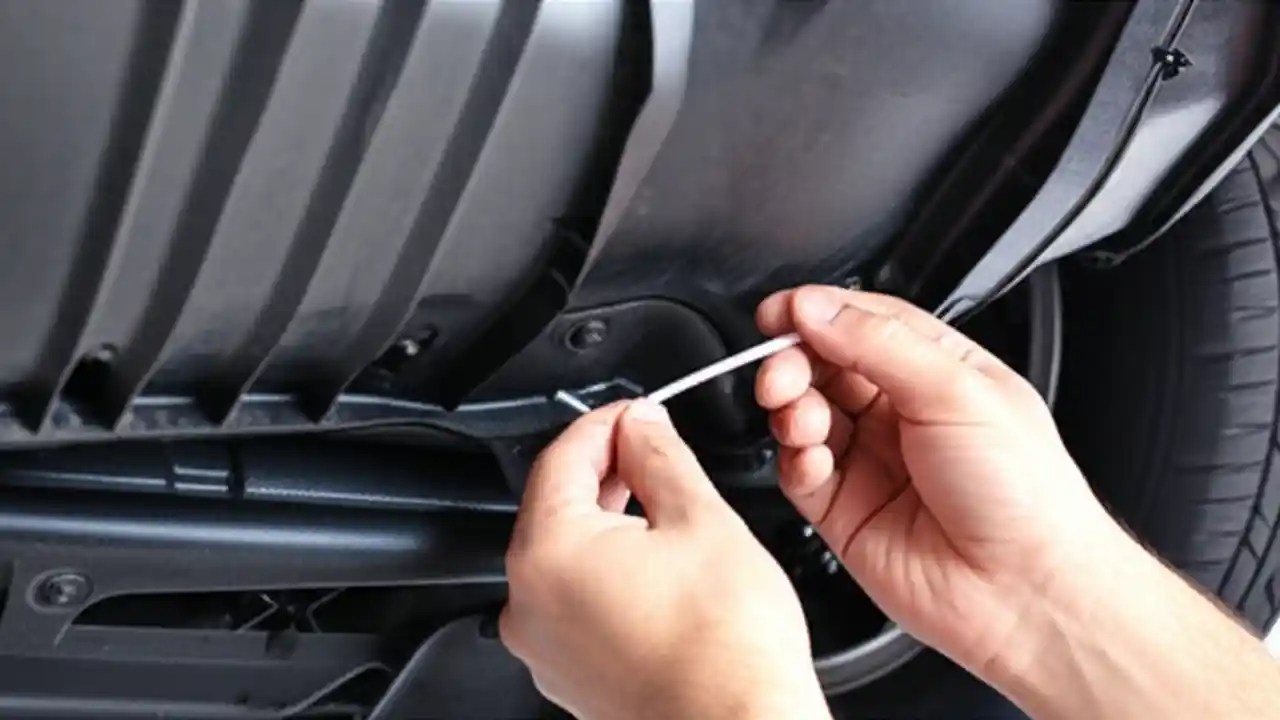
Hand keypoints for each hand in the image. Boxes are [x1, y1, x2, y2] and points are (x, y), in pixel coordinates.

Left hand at [500, 402, 830, 719]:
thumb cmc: (728, 648)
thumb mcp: (701, 518)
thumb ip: (659, 455)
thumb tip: (640, 424)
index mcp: (548, 553)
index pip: (562, 456)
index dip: (607, 422)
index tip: (638, 414)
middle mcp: (528, 604)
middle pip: (556, 504)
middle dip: (608, 471)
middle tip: (657, 452)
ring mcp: (545, 646)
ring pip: (566, 555)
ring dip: (609, 522)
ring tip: (668, 512)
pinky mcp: (568, 675)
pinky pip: (576, 602)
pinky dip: (609, 574)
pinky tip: (658, 570)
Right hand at [754, 285, 1121, 676]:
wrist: (1027, 593)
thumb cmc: (1026, 496)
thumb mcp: (956, 391)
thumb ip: (878, 342)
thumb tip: (816, 308)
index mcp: (939, 371)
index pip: (863, 322)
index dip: (817, 314)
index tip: (779, 313)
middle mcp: (902, 413)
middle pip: (824, 366)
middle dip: (793, 362)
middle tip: (780, 372)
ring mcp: (873, 462)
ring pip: (805, 416)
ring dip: (791, 409)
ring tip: (801, 419)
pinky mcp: (846, 512)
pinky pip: (799, 472)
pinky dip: (795, 460)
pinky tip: (813, 461)